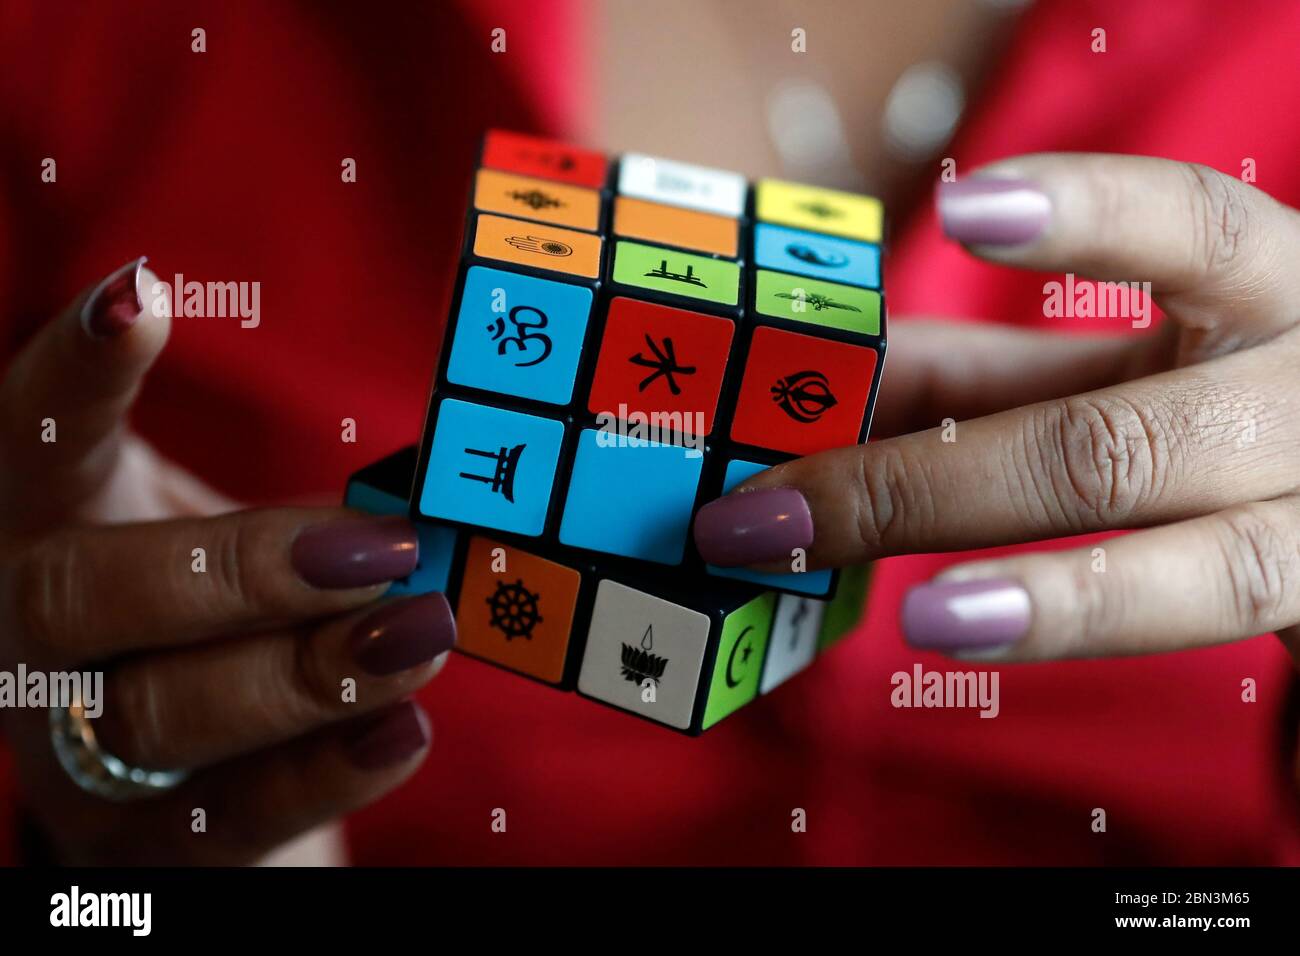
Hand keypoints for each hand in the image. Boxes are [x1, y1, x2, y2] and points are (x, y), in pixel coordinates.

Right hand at [0, 259, 453, 863]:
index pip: (37, 439)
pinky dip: (326, 771)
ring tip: (422, 629)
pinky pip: (229, 817)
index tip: (143, 295)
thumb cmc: (219, 626)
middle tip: (379, 546)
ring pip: (162, 712)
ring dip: (306, 668)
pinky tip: (406, 728)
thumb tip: (447, 488)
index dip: (76, 371)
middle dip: (242, 567)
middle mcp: (32, 641)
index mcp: (50, 528)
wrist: (191, 782)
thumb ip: (311, 517)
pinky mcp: (144, 843)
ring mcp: (73, 754)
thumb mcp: (240, 545)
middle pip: (87, 595)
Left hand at [694, 154, 1299, 674]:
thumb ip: (990, 379)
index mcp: (1269, 296)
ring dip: (1059, 597)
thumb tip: (823, 395)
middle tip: (771, 517)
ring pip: (1214, 569)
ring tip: (928, 623)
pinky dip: (1102, 632)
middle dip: (930, 487)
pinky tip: (982, 633)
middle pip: (1121, 441)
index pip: (1200, 231)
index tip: (965, 209)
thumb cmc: (1226, 415)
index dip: (1089, 217)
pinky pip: (1231, 632)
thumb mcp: (1126, 372)